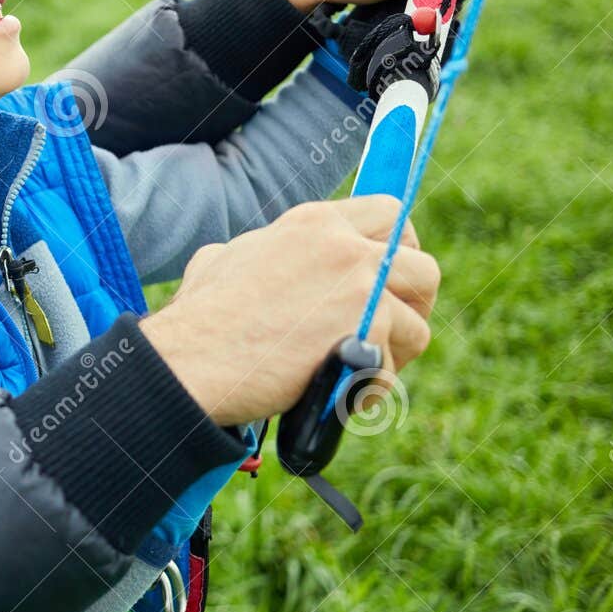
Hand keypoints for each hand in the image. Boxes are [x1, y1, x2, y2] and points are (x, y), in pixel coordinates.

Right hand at [140, 197, 439, 425]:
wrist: (190, 359)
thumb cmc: (196, 321)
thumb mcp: (223, 260)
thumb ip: (261, 250)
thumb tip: (256, 255)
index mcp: (312, 223)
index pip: (388, 215)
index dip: (396, 251)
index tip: (384, 283)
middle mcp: (343, 245)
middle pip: (421, 265)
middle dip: (412, 305)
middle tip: (386, 334)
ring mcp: (360, 283)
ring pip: (418, 320)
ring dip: (393, 355)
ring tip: (356, 376)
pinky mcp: (368, 326)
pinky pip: (395, 363)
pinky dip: (371, 388)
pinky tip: (340, 396)